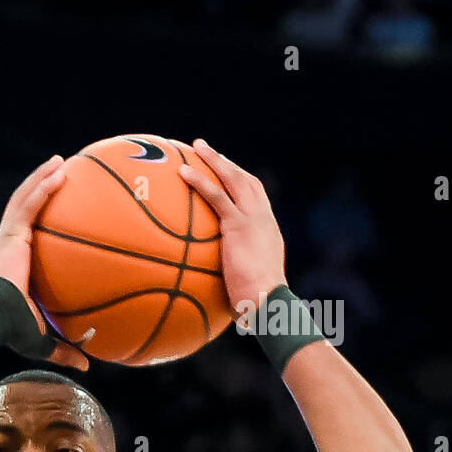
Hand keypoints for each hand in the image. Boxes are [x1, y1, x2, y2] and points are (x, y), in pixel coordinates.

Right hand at [0, 155, 89, 370]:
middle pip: (24, 211)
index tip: (56, 212)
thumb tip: (88, 366)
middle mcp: (9, 246)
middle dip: (40, 189)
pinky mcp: (10, 234)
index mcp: (14, 265)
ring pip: (24, 200)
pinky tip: (59, 171)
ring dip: (42, 178)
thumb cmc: (10, 330)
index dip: (38, 222)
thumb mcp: (42, 338)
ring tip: (61, 163)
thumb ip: (65, 347)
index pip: (27, 237)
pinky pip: (28, 204)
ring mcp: (8, 237)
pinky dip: (42, 185)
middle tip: (61, 174)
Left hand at [178, 139, 286, 315]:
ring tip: (196, 147)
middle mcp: (263, 219)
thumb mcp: (249, 287)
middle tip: (207, 150)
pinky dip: (200, 181)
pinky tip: (183, 172)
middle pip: (246, 181)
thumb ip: (235, 279)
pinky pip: (217, 197)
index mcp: (267, 231)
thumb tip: (221, 296)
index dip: (241, 184)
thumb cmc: (258, 305)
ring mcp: (253, 219)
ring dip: (214, 160)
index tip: (226, 174)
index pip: (256, 200)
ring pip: (233, 179)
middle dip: (227, 164)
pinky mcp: (238, 225)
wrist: (269, 301)